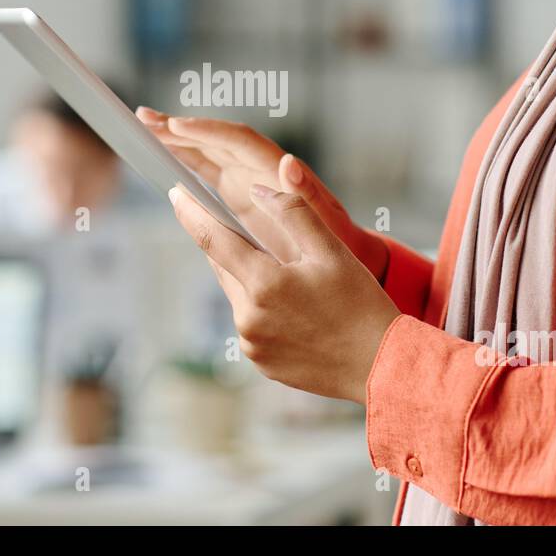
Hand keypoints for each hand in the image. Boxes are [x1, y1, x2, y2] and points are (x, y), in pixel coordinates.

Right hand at [137, 106, 388, 279]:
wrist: (344, 260)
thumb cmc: (340, 242)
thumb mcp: (328, 224)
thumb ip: (307, 196)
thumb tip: (290, 163)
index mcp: (277, 170)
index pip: (237, 141)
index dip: (207, 131)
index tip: (176, 126)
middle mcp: (258, 169)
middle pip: (214, 140)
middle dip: (180, 129)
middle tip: (144, 119)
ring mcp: (245, 181)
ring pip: (205, 153)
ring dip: (175, 141)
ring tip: (143, 128)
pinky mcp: (236, 197)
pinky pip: (204, 174)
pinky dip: (181, 163)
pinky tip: (158, 158)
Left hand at [168, 181, 399, 403]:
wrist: (381, 366)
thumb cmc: (361, 304)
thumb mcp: (332, 251)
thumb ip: (293, 213)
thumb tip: (258, 189)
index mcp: (264, 284)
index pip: (212, 240)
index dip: (190, 213)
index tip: (175, 193)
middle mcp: (248, 317)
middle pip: (226, 267)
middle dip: (235, 248)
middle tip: (265, 240)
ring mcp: (251, 343)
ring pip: (238, 296)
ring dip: (253, 280)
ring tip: (298, 286)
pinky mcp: (259, 362)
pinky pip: (250, 324)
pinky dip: (264, 309)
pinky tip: (299, 313)